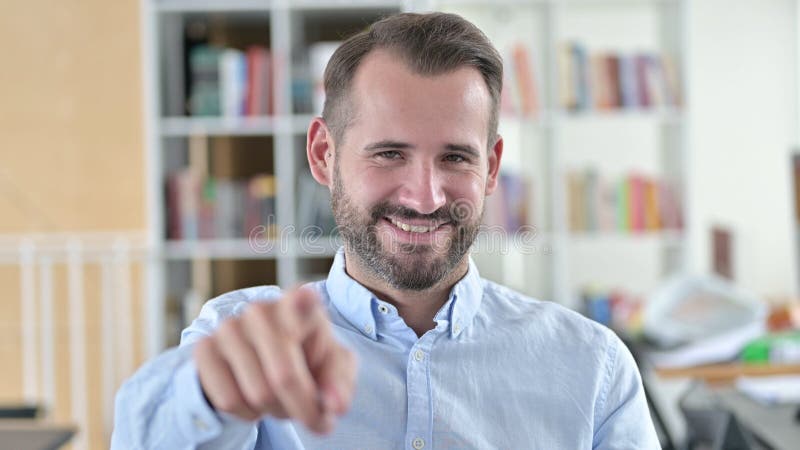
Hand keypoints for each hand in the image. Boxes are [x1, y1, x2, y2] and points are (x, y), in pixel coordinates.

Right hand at [193, 288, 356, 433]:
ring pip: (258, 394)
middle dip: (303, 408)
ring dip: (276, 411)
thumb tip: (334, 405)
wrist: (264, 361)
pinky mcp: (204, 349)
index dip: (300, 306)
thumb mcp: (332, 368)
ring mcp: (230, 327)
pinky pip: (229, 400)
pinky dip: (247, 414)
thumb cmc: (306, 359)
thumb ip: (339, 383)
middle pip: (284, 376)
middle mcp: (262, 310)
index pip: (301, 299)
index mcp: (301, 304)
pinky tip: (255, 401)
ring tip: (283, 402)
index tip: (302, 307)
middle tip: (313, 418)